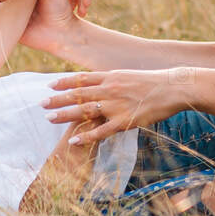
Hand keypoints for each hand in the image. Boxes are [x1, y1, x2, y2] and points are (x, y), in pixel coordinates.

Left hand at [43, 68, 191, 145]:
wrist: (173, 88)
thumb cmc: (153, 82)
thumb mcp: (129, 75)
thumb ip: (113, 80)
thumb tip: (100, 82)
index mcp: (111, 76)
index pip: (82, 78)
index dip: (65, 82)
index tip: (50, 84)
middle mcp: (110, 89)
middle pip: (78, 94)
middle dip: (58, 98)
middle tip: (41, 103)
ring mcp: (116, 105)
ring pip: (84, 110)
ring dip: (64, 114)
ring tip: (48, 118)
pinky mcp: (125, 121)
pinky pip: (101, 131)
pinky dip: (86, 136)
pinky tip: (73, 140)